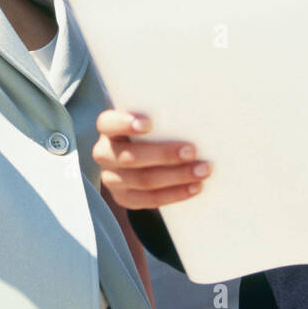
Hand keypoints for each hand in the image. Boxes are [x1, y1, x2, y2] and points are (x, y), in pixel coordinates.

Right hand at [92, 110, 211, 209]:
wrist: (145, 156)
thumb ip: (162, 114)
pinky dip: (175, 194)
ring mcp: (112, 178)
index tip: (149, 124)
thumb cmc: (154, 129)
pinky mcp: (124, 198)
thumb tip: (197, 108)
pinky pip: (149, 200)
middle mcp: (105, 153)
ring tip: (202, 171)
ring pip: (143, 181)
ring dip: (177, 176)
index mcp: (108, 129)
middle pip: (130, 156)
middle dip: (164, 155)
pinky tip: (194, 187)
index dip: (125, 124)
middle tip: (192, 151)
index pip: (108, 124)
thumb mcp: (152, 118)